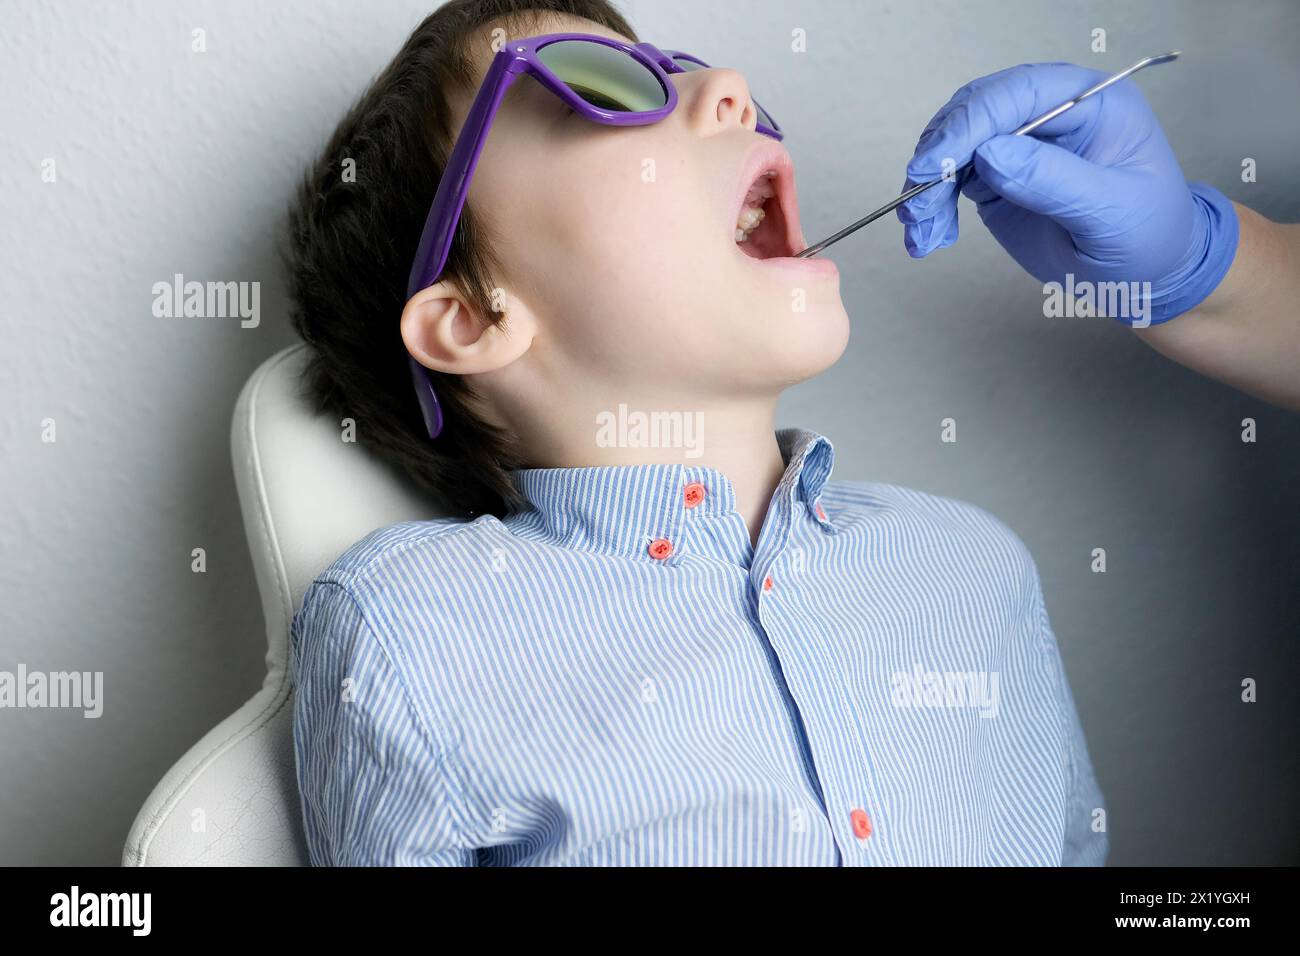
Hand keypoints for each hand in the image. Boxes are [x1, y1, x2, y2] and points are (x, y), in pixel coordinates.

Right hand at [897, 62, 1238, 325]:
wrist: (1146, 273)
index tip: (933, 165)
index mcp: (1091, 103)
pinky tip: (927, 235)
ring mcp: (1020, 143)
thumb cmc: (1147, 237)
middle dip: (937, 158)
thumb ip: (1055, 181)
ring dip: (926, 188)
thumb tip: (991, 153)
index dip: (969, 125)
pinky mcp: (997, 176)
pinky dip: (930, 206)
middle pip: (974, 113)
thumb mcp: (1112, 213)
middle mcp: (1050, 114)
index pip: (1017, 93)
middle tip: (918, 207)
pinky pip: (949, 178)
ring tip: (922, 231)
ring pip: (952, 145)